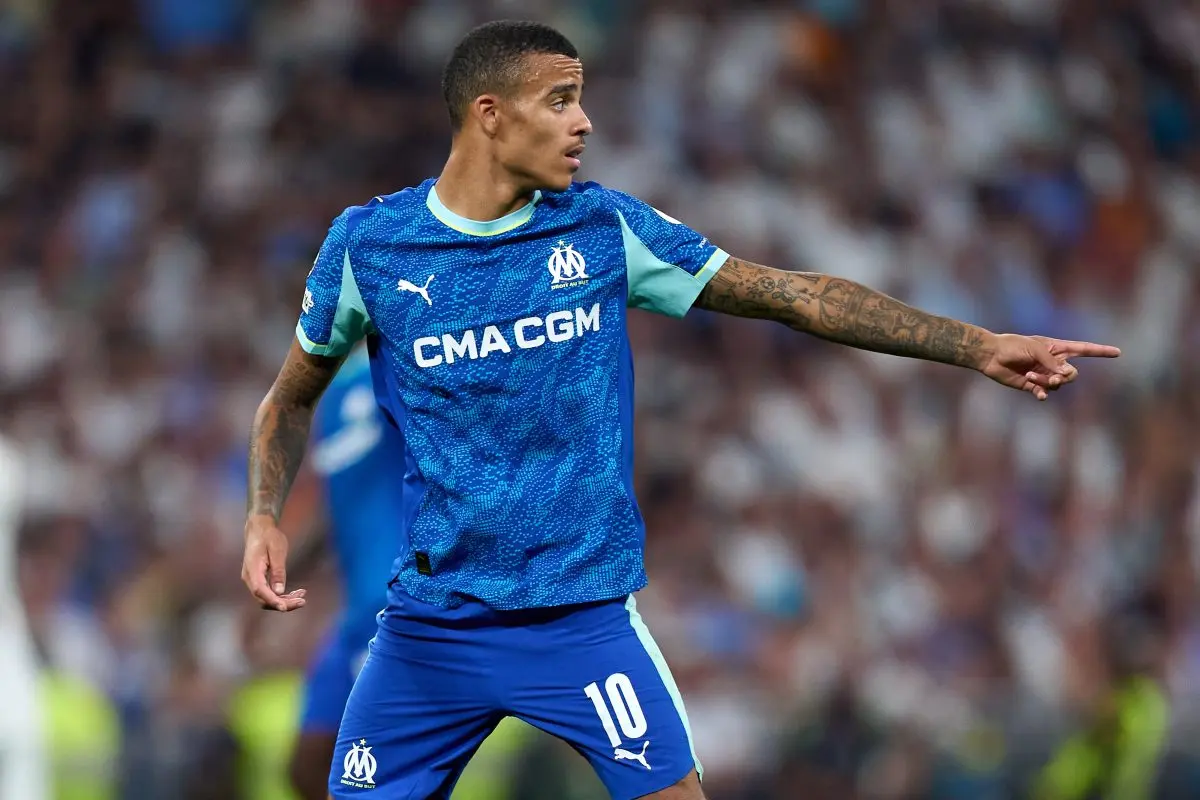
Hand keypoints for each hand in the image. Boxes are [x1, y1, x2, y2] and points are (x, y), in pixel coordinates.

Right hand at [242, 514, 306, 611]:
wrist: (259, 529)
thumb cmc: (268, 537)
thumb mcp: (277, 550)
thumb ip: (278, 571)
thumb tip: (279, 591)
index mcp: (252, 569)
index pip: (260, 590)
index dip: (272, 601)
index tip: (285, 607)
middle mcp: (250, 578)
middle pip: (264, 598)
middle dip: (283, 603)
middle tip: (302, 601)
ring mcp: (253, 580)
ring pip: (267, 598)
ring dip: (284, 600)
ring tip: (301, 596)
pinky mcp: (259, 580)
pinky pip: (269, 592)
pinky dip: (282, 595)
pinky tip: (296, 592)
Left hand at [978, 333, 1120, 399]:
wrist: (991, 355)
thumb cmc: (1012, 346)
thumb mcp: (1034, 349)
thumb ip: (1051, 361)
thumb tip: (1066, 375)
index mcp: (1056, 348)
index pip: (1084, 349)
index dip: (1100, 351)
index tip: (1118, 352)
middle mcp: (1052, 362)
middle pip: (1072, 374)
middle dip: (1065, 377)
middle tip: (1053, 378)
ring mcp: (1043, 374)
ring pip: (1058, 384)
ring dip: (1047, 382)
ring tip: (1030, 376)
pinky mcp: (1032, 385)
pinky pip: (1044, 393)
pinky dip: (1042, 394)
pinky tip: (1038, 394)